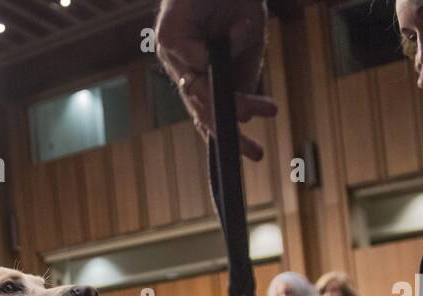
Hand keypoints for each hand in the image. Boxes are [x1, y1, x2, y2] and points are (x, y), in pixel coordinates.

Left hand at [155, 0, 275, 157]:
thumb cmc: (234, 2)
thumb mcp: (249, 43)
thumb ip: (245, 75)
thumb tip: (243, 114)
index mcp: (202, 76)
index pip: (212, 114)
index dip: (231, 136)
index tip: (255, 155)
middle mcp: (184, 70)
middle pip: (202, 112)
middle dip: (229, 133)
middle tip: (255, 152)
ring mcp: (173, 56)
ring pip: (197, 91)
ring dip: (228, 102)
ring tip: (256, 110)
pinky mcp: (166, 36)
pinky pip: (189, 57)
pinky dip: (210, 57)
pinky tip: (228, 48)